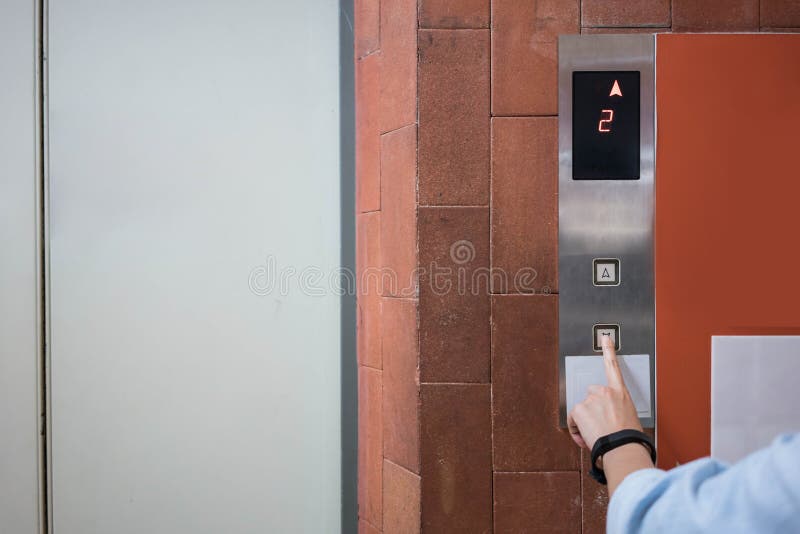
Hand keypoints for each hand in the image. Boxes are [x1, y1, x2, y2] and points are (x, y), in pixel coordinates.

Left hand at [567, 334, 641, 449]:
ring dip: (585, 421)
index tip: (605, 338)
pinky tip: (586, 436)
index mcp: (621, 393)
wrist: (623, 448)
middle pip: (591, 395)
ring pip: (582, 409)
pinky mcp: (580, 408)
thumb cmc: (628, 439)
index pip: (614, 367)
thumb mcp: (629, 418)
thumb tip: (607, 419)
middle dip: (592, 408)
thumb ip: (616, 410)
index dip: (609, 351)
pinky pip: (572, 419)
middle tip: (598, 425)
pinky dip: (576, 429)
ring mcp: (591, 399)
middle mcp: (605, 392)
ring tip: (596, 434)